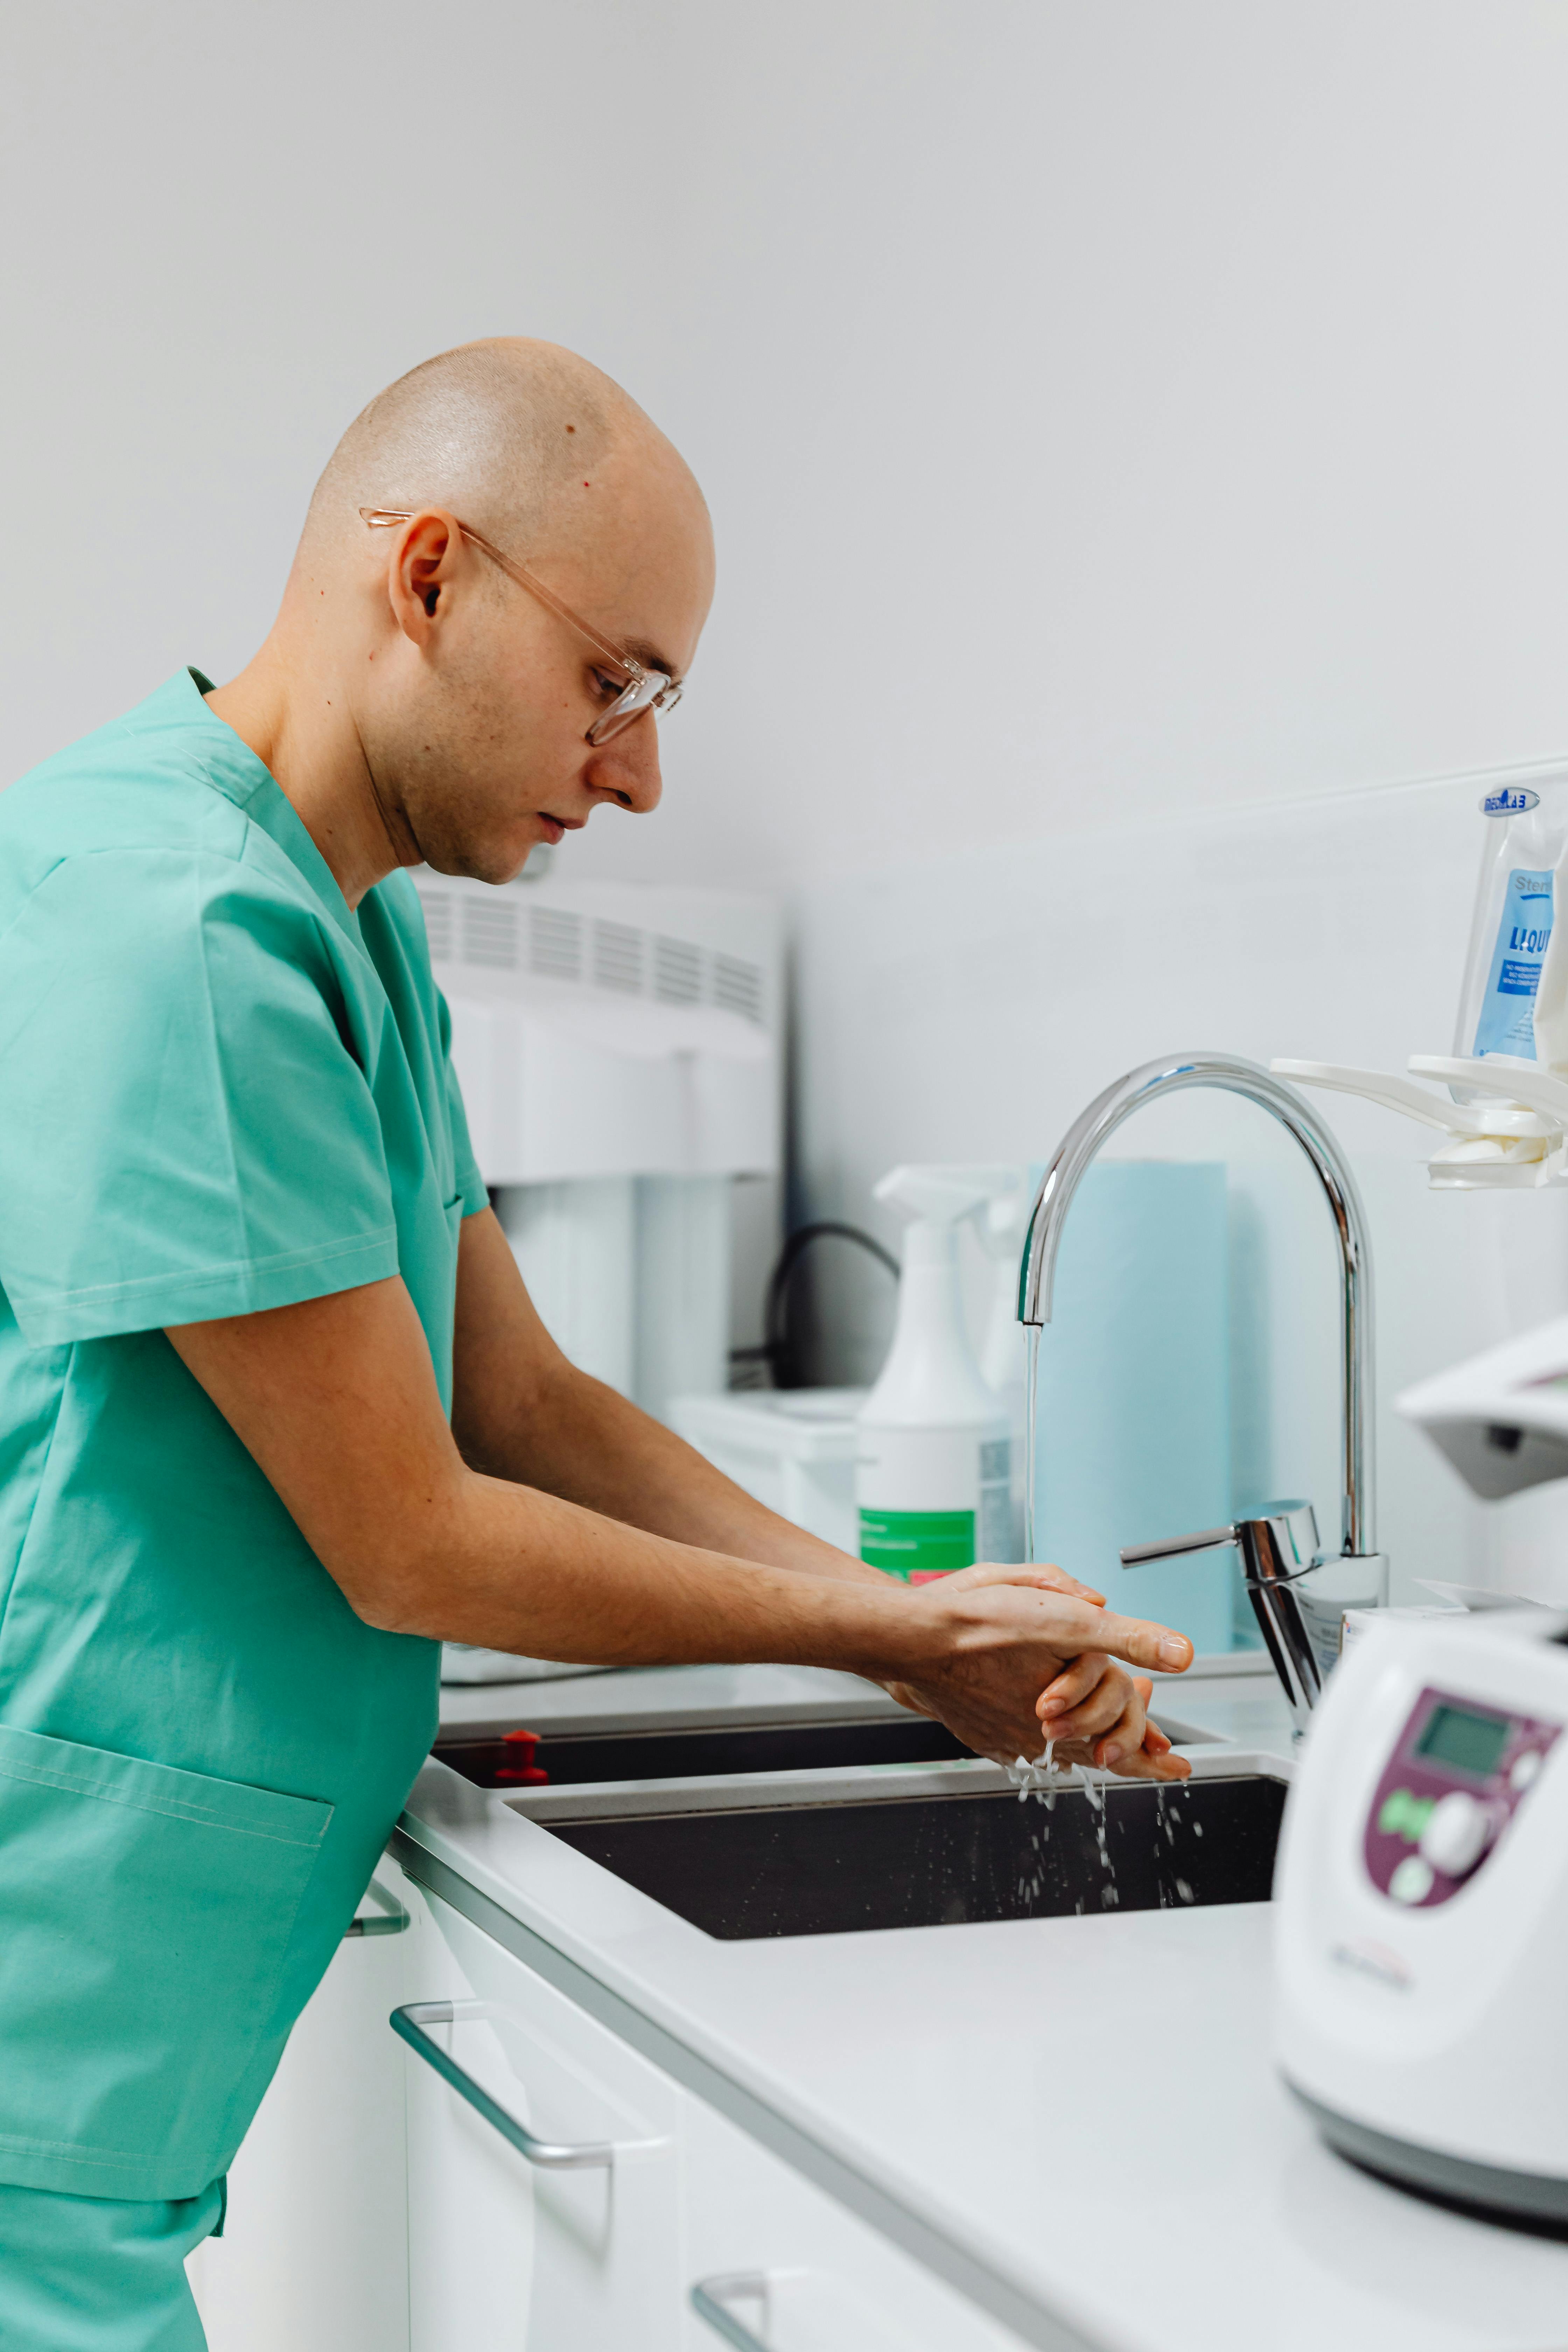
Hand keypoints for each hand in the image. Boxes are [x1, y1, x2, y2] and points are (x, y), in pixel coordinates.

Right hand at [883, 1561, 1192, 1778]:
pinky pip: (1025, 1749)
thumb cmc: (982, 1624)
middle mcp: (1039, 1737)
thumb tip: (1183, 1655)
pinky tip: (1050, 1732)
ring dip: (1090, 1748)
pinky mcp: (982, 1734)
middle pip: (1096, 1758)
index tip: (1177, 1766)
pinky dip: (1049, 1745)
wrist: (915, 1640)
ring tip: (1107, 1746)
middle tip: (1154, 1756)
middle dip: (1129, 1755)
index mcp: (1069, 1713)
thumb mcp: (1067, 1620)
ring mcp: (1007, 1739)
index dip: (1156, 1761)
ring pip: (1061, 1756)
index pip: (1125, 1748)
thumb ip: (1129, 1638)